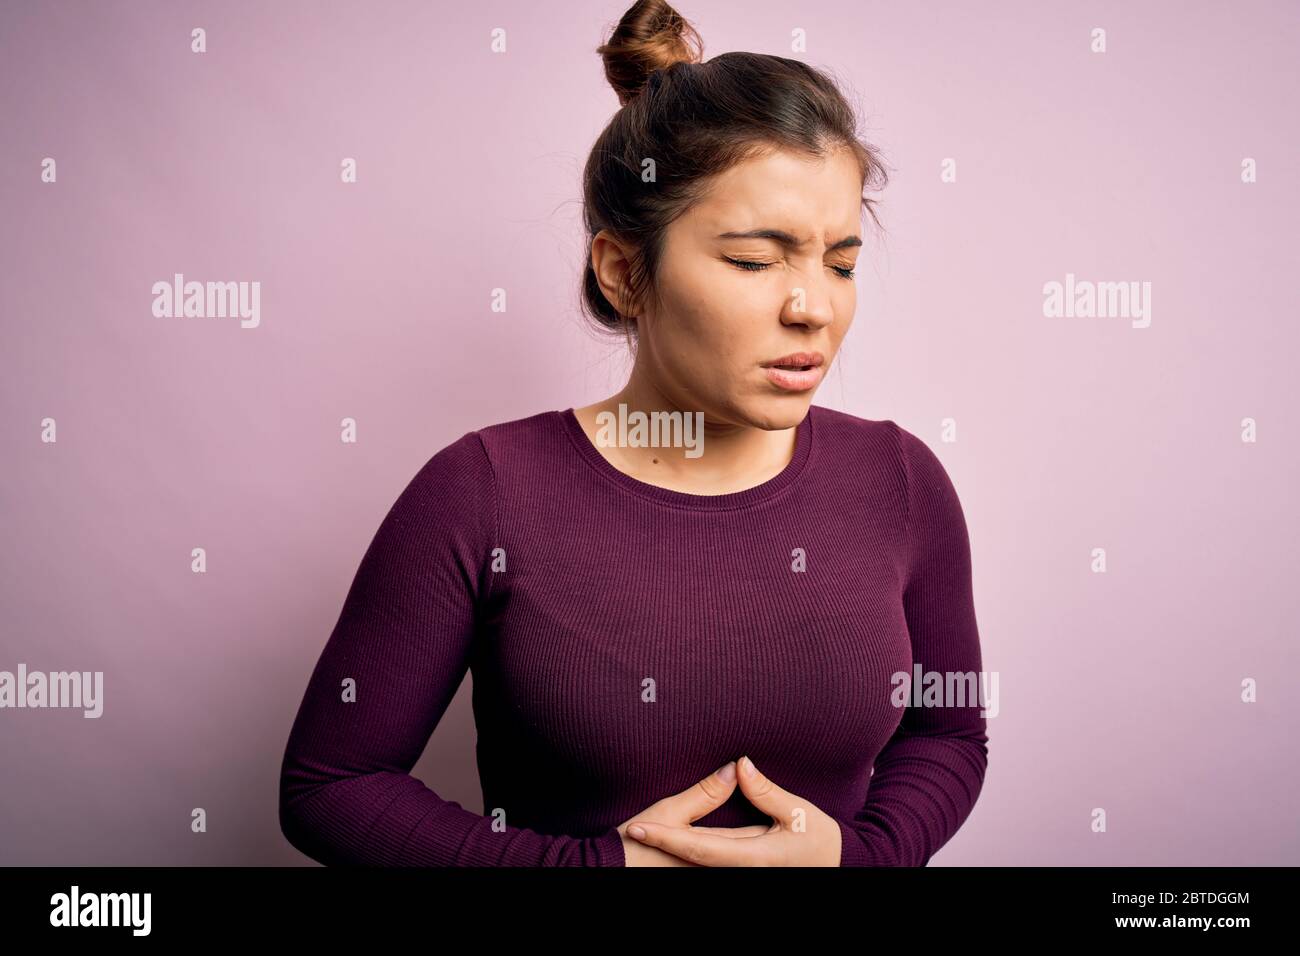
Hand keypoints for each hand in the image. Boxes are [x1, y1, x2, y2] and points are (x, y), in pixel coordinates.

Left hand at [624, 755, 841, 865]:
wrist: (837, 866)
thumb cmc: (821, 841)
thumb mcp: (798, 812)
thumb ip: (765, 790)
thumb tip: (738, 765)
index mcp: (752, 857)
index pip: (699, 847)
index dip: (667, 838)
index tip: (639, 827)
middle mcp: (742, 869)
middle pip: (693, 855)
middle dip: (661, 843)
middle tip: (629, 827)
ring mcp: (741, 871)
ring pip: (701, 857)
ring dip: (673, 845)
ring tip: (642, 829)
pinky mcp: (742, 867)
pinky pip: (712, 857)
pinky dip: (692, 848)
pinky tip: (673, 837)